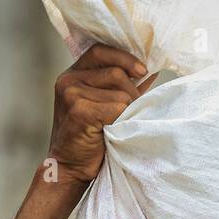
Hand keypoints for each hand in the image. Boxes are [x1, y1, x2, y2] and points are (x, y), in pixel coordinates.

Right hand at [48, 44, 155, 185]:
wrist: (70, 167)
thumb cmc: (89, 139)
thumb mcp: (102, 106)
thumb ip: (120, 88)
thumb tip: (149, 72)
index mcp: (73, 74)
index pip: (101, 50)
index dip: (124, 57)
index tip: (143, 71)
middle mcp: (69, 79)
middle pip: (116, 73)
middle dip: (132, 93)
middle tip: (132, 113)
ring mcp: (71, 93)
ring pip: (120, 93)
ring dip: (128, 111)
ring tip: (119, 125)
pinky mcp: (79, 110)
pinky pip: (117, 108)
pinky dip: (122, 121)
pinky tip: (113, 131)